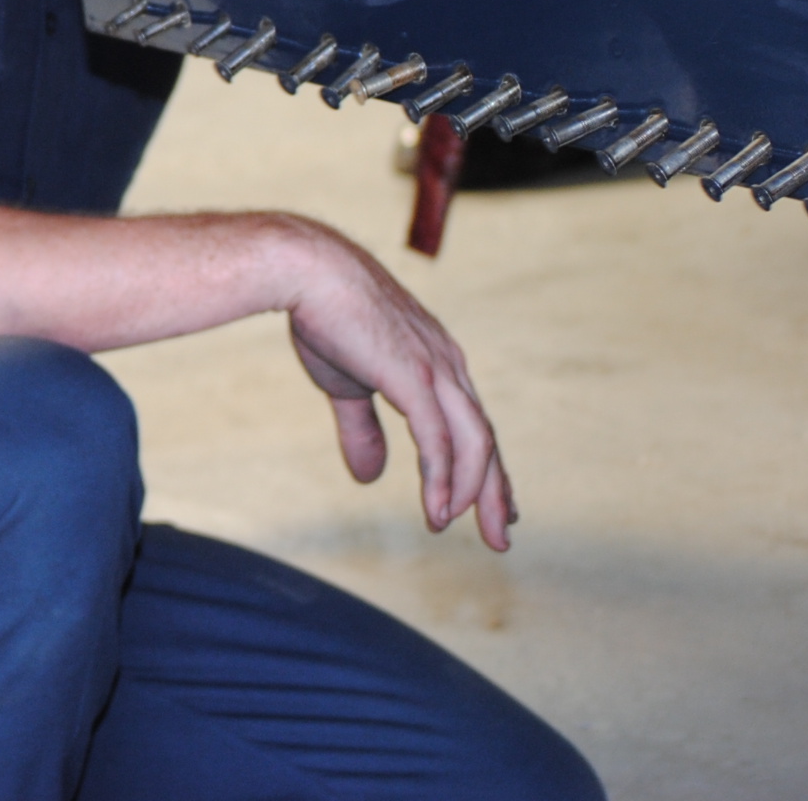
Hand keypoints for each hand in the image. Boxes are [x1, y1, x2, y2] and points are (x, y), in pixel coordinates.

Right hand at [282, 222, 516, 550]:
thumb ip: (362, 428)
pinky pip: (439, 440)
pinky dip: (443, 478)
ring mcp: (435, 371)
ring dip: (477, 492)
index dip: (487, 469)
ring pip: (475, 444)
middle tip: (501, 538)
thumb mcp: (345, 382)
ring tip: (464, 529)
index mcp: (438, 363)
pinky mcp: (412, 376)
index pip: (474, 425)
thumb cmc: (323, 315)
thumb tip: (370, 478)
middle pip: (485, 440)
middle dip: (496, 492)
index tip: (496, 505)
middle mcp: (449, 367)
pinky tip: (438, 510)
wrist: (306, 270)